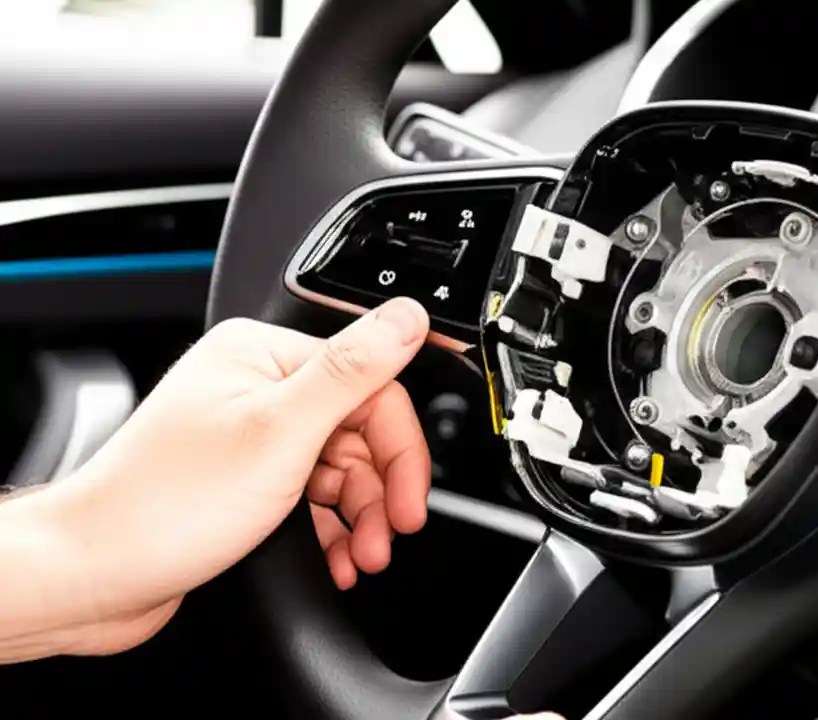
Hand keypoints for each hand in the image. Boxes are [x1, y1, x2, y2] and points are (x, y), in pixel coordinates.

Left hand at [0, 298, 434, 658]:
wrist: (95, 575)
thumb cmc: (165, 506)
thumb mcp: (279, 432)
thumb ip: (352, 371)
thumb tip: (408, 316)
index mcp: (263, 355)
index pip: (369, 385)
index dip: (398, 448)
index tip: (411, 497)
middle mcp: (256, 388)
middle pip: (359, 433)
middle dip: (378, 493)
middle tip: (387, 536)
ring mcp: (250, 435)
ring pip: (340, 471)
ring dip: (360, 518)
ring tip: (359, 556)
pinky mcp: (246, 479)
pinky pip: (313, 497)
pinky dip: (332, 530)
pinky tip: (335, 556)